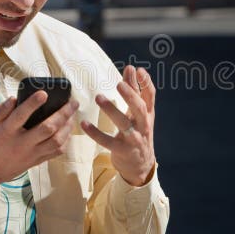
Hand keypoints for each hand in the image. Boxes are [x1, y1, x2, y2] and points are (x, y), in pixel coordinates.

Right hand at [0, 92, 79, 195]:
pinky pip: (56, 152)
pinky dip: (65, 140)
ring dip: (67, 127)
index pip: (21, 116)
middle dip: (63, 114)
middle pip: (47, 129)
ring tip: (72, 114)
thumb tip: (14, 99)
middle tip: (72, 102)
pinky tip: (68, 130)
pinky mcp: (36, 161)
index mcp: (6, 132)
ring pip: (55, 141)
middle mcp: (21, 143)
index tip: (44, 93)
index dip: (33, 104)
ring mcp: (31, 154)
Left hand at [81, 66, 155, 186]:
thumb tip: (131, 68)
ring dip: (111, 110)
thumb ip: (134, 91)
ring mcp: (133, 139)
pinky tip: (84, 124)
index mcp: (147, 114)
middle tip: (119, 84)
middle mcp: (143, 125)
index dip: (145, 82)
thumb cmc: (138, 132)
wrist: (141, 165)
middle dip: (130, 96)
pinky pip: (107, 141)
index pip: (150, 96)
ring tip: (98, 97)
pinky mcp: (121, 150)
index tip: (137, 70)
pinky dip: (95, 133)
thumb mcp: (139, 113)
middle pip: (139, 108)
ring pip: (123, 123)